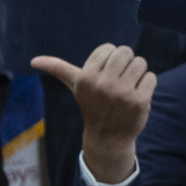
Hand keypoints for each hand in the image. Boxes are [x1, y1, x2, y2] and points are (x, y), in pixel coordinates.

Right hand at [31, 44, 155, 182]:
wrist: (108, 137)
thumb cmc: (92, 105)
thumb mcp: (75, 86)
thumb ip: (58, 69)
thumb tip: (34, 61)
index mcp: (86, 76)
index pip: (109, 48)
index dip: (110, 59)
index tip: (106, 74)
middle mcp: (103, 83)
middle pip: (126, 52)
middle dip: (125, 62)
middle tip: (120, 78)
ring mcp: (123, 93)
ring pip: (140, 62)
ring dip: (138, 73)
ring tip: (128, 86)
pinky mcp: (140, 101)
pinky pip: (151, 77)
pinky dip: (147, 84)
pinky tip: (138, 95)